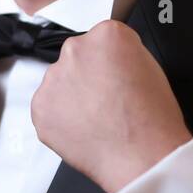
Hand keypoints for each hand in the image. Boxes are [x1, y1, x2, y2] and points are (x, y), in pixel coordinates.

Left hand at [30, 19, 191, 192]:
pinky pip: (48, 108)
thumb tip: (109, 60)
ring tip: (97, 119)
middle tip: (106, 100)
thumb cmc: (153, 118)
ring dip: (72, 96)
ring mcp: (53, 79)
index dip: (112, 62)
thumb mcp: (150, 67)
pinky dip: (61, 118)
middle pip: (77, 58)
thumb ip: (123, 54)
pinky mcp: (40, 107)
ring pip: (60, 82)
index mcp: (106, 35)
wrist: (142, 157)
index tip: (117, 76)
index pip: (102, 39)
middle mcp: (75, 51)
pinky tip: (84, 129)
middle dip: (87, 75)